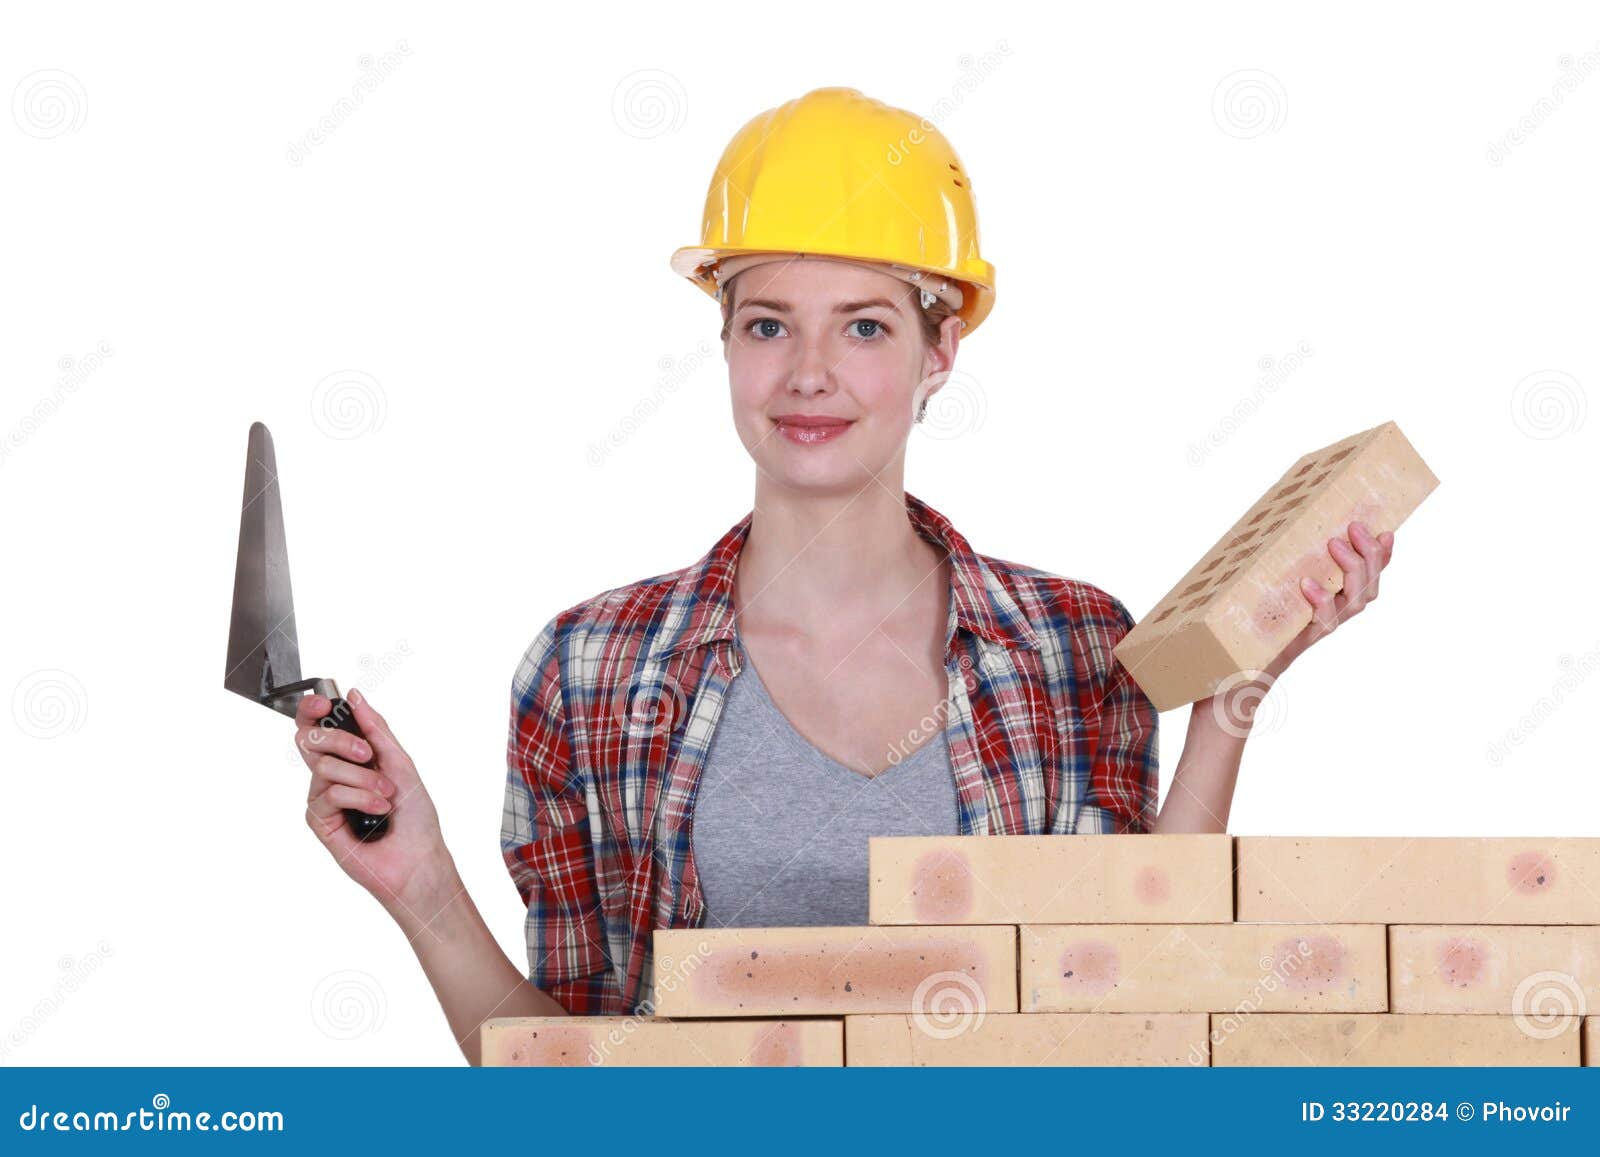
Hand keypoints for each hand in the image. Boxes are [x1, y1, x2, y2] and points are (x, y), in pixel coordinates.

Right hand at [294, 687, 456, 927]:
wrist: (418, 857)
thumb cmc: (415, 817)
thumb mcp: (401, 763)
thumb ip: (376, 729)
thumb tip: (355, 696)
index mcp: (351, 759)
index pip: (319, 727)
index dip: (313, 710)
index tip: (325, 703)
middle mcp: (333, 776)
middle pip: (311, 741)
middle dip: (341, 740)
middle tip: (367, 754)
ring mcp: (323, 798)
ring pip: (324, 767)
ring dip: (363, 779)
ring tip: (386, 795)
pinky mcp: (320, 822)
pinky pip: (330, 795)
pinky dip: (359, 798)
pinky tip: (377, 811)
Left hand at [1269, 520, 1395, 676]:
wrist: (1259, 644)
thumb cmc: (1275, 601)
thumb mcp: (1289, 572)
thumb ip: (1302, 551)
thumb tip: (1296, 515)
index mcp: (1345, 589)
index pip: (1375, 570)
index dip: (1384, 553)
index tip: (1385, 532)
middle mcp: (1344, 606)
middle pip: (1371, 582)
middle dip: (1368, 552)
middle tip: (1353, 527)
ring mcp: (1331, 620)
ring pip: (1357, 599)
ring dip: (1351, 568)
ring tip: (1334, 544)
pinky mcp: (1313, 634)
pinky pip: (1326, 618)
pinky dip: (1321, 599)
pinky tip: (1307, 583)